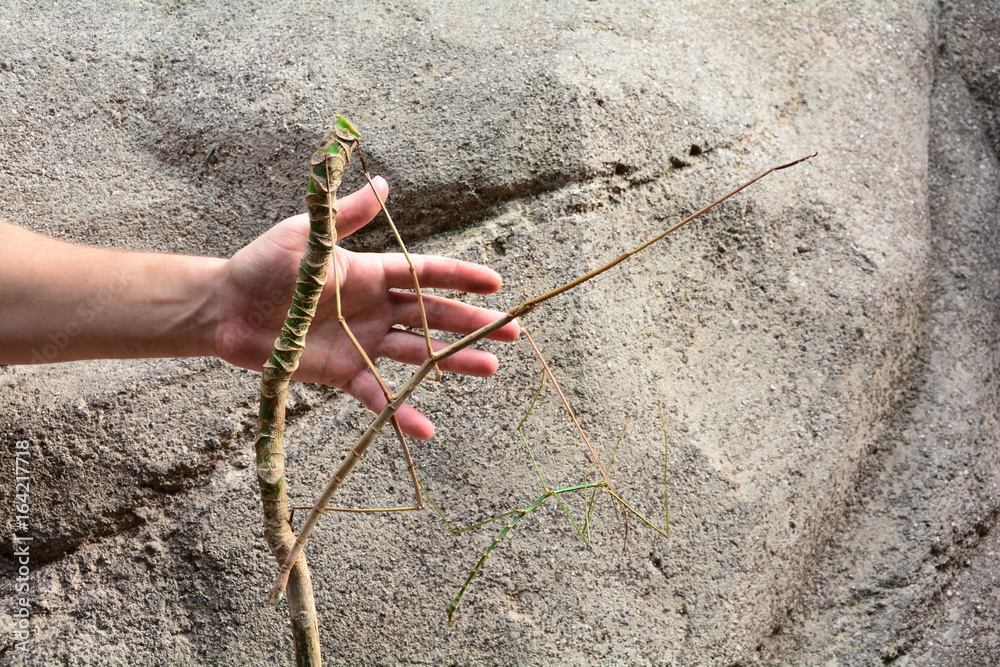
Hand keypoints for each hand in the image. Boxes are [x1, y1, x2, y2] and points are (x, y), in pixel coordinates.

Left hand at [213, 177, 519, 438]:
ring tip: (488, 369)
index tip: (496, 284)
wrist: (223, 309)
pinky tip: (425, 429)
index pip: (424, 274)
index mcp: (369, 274)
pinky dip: (400, 411)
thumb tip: (385, 184)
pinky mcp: (342, 372)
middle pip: (432, 316)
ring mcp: (361, 342)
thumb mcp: (305, 235)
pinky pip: (377, 394)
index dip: (460, 278)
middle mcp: (373, 308)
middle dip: (471, 323)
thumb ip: (346, 217)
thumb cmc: (261, 266)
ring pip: (417, 354)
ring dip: (451, 362)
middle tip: (511, 331)